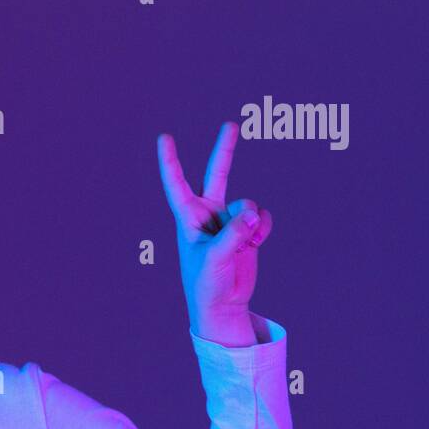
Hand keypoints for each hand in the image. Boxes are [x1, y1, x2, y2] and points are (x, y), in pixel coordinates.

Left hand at [156, 122, 273, 344]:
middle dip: (225, 150)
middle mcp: (208, 214)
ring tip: (247, 243)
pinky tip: (257, 243)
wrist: (224, 304)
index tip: (164, 138)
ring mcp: (229, 220)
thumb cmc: (206, 284)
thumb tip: (255, 213)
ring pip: (248, 203)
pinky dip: (264, 228)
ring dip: (251, 221)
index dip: (170, 161)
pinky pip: (263, 217)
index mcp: (188, 218)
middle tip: (231, 124)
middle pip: (217, 174)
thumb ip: (234, 234)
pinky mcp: (248, 230)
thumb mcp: (215, 258)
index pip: (177, 184)